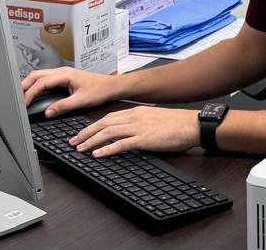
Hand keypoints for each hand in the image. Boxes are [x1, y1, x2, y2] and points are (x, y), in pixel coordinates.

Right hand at [21, 66, 123, 117]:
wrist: (111, 86)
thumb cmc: (100, 90)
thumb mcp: (81, 101)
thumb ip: (63, 106)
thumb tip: (48, 112)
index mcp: (65, 75)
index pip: (41, 83)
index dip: (30, 93)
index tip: (24, 104)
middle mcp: (62, 72)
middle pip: (36, 75)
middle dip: (25, 85)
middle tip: (18, 99)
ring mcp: (63, 73)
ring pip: (40, 75)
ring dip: (30, 84)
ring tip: (23, 96)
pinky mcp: (65, 77)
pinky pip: (46, 78)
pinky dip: (37, 84)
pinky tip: (36, 93)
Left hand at [70, 106, 200, 157]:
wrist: (191, 125)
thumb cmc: (176, 124)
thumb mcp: (154, 119)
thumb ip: (139, 123)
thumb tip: (127, 133)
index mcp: (136, 112)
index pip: (108, 117)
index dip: (92, 125)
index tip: (82, 132)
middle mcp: (135, 117)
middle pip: (103, 123)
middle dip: (86, 133)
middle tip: (73, 142)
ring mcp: (139, 127)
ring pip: (108, 132)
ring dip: (91, 141)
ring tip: (80, 149)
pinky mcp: (144, 139)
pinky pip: (121, 144)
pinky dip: (106, 149)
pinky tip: (98, 154)